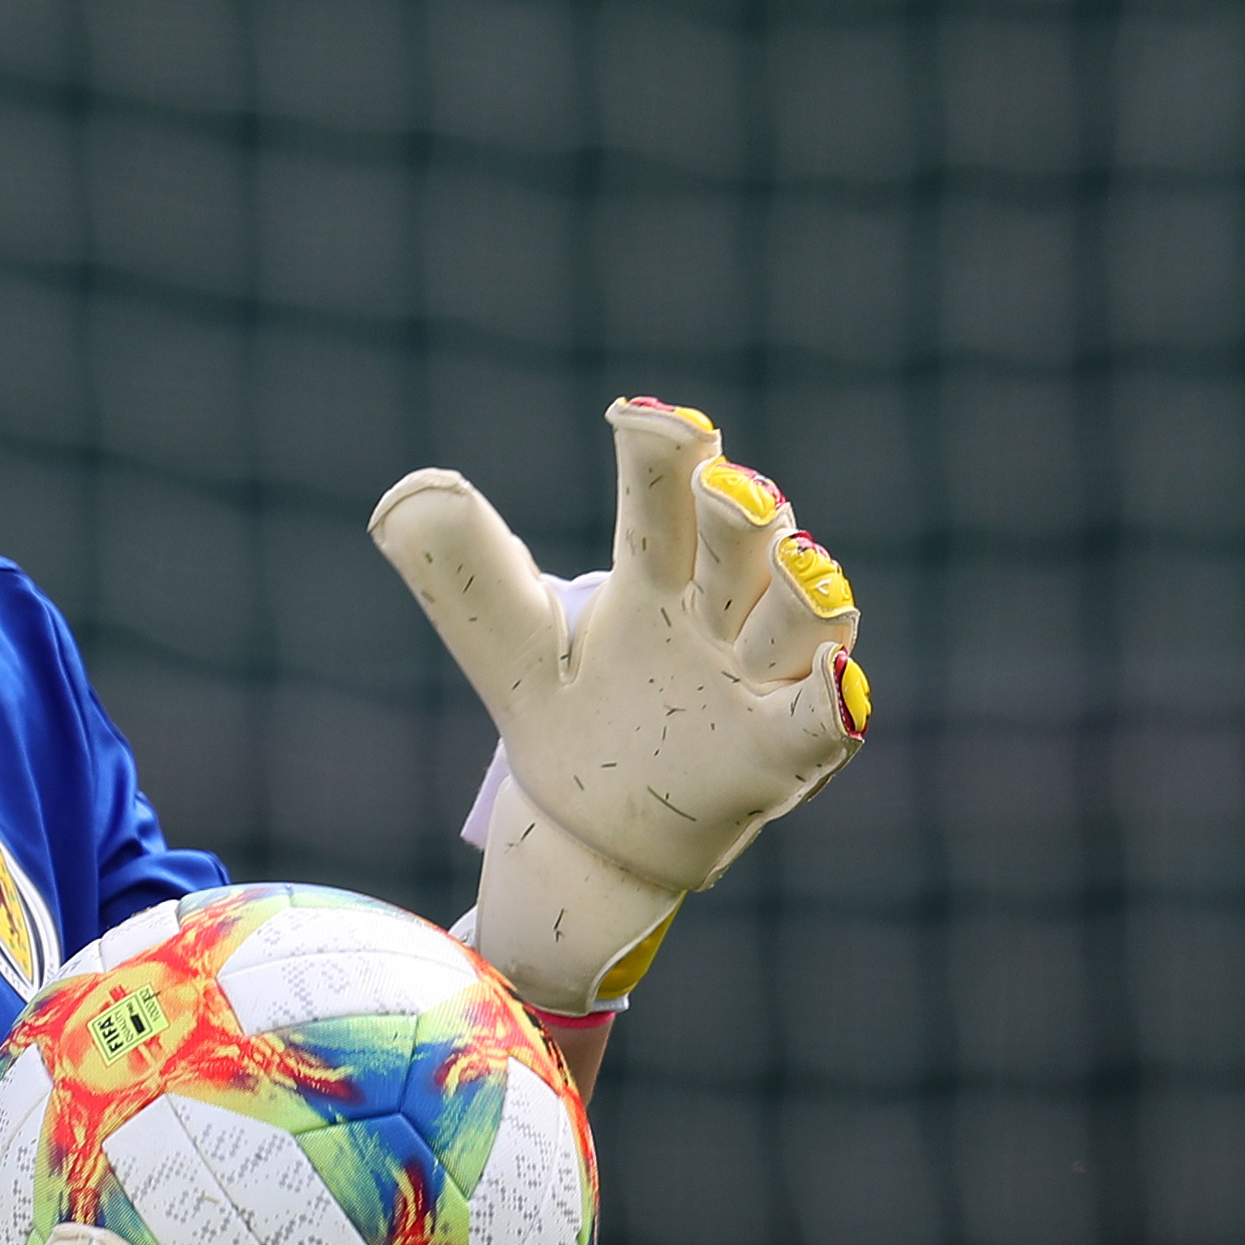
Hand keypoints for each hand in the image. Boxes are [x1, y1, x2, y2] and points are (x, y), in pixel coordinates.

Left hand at [369, 398, 869, 1017]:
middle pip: (741, 545)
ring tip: (797, 560)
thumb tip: (406, 496)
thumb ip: (465, 574)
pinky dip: (836, 701)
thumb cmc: (569, 714)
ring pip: (800, 619)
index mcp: (653, 575)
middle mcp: (716, 613)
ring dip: (806, 589)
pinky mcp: (780, 752)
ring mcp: (756, 680)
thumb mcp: (507, 647)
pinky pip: (820, 722)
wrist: (597, 829)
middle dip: (739, 511)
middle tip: (724, 486)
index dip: (662, 455)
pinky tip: (838, 681)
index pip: (662, 501)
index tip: (638, 416)